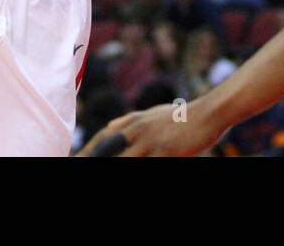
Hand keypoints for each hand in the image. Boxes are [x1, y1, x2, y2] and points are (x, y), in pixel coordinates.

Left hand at [77, 101, 224, 156]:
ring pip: (122, 159)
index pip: (102, 138)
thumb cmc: (180, 117)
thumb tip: (109, 125)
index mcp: (134, 121)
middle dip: (91, 157)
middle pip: (106, 148)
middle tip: (77, 164)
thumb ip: (131, 120)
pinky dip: (135, 167)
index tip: (75, 158)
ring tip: (97, 169)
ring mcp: (150, 141)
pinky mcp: (164, 152)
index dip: (86, 150)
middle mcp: (137, 130)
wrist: (208, 114)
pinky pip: (146, 165)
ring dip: (112, 163)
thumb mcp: (152, 114)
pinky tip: (138, 167)